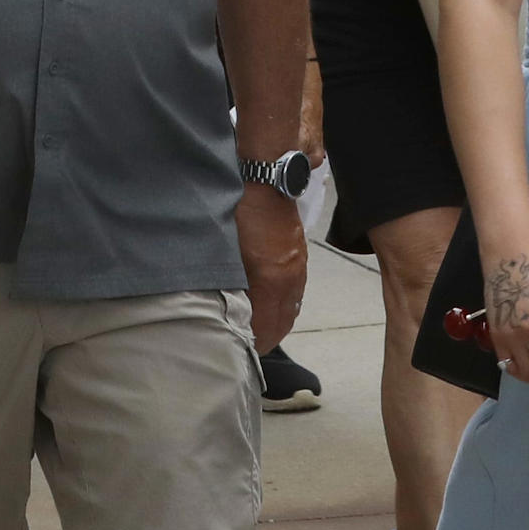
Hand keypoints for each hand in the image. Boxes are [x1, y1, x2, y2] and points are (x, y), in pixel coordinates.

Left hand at [236, 184, 307, 351]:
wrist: (266, 179)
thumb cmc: (240, 211)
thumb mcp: (228, 250)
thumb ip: (231, 284)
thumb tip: (229, 309)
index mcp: (272, 279)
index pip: (267, 325)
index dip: (256, 342)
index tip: (244, 350)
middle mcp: (290, 277)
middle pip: (283, 321)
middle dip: (268, 337)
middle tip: (252, 346)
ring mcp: (298, 266)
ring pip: (292, 307)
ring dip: (278, 322)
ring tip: (261, 330)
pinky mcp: (300, 255)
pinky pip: (296, 291)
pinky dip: (285, 304)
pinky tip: (272, 304)